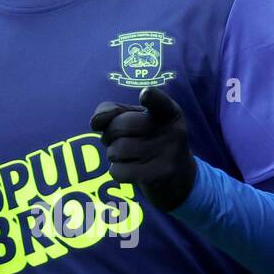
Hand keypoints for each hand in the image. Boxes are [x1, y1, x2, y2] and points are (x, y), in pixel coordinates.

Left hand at [90, 86, 196, 212]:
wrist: (178, 179)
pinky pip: (119, 171)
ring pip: (117, 150)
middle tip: (121, 140)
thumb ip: (112, 111)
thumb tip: (95, 122)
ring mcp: (167, 154)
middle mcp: (172, 131)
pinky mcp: (158, 176)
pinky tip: (131, 170)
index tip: (146, 94)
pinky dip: (117, 171)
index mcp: (169, 112)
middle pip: (120, 125)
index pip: (158, 101)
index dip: (150, 97)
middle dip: (110, 134)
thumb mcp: (137, 119)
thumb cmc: (149, 141)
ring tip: (128, 156)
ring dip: (113, 154)